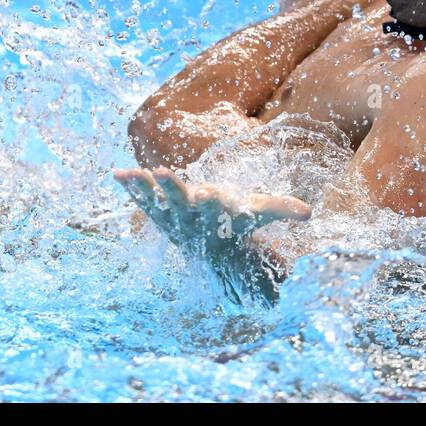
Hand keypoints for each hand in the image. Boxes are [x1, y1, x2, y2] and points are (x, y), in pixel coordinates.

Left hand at [114, 167, 310, 261]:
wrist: (211, 252)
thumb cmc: (237, 223)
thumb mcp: (259, 213)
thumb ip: (282, 210)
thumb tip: (311, 214)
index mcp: (216, 214)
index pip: (214, 208)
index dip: (210, 200)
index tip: (208, 192)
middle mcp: (191, 217)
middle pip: (180, 201)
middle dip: (171, 188)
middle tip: (160, 172)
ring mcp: (171, 217)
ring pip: (156, 201)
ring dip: (143, 188)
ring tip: (131, 174)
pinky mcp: (158, 214)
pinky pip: (141, 200)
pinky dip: (129, 188)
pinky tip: (115, 173)